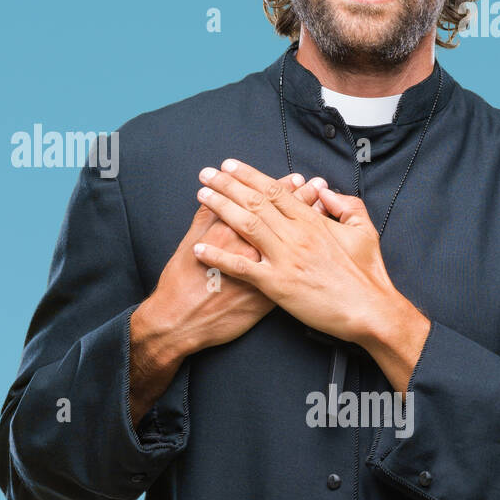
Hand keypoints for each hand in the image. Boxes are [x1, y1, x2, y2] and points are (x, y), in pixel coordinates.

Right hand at [132, 172, 327, 366]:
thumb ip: (205, 217)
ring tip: (319, 205)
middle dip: (299, 197)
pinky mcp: (269, 292)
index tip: (294, 178)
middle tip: (312, 184)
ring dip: (306, 221)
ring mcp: (262, 270)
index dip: (279, 187)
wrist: (182, 320)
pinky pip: (294, 269)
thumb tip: (215, 197)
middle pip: (280, 216)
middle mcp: (250, 246)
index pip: (259, 201)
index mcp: (229, 230)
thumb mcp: (190, 241)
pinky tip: (316, 245)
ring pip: (291, 238)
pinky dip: (307, 253)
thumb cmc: (181, 281)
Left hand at [189, 158, 400, 349]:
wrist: (371, 311)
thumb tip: (324, 192)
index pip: (276, 190)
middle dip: (227, 184)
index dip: (250, 176)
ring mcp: (285, 259)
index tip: (230, 166)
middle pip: (255, 202)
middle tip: (206, 173)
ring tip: (201, 195)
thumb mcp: (364, 230)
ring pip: (246, 225)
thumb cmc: (367, 274)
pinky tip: (199, 247)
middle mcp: (296, 235)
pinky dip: (219, 256)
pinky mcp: (277, 285)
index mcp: (313, 221)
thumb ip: (345, 205)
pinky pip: (242, 267)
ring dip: (220, 208)